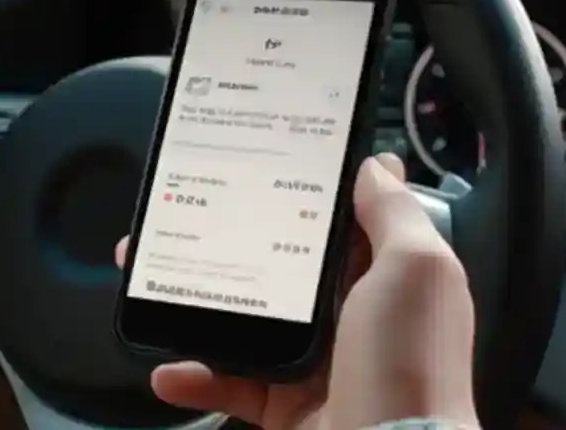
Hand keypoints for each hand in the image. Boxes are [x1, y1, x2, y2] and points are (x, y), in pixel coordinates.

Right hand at [116, 154, 478, 429]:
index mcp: (383, 274)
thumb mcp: (416, 267)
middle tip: (181, 213)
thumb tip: (376, 163)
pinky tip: (166, 368)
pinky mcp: (283, 406)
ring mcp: (314, 363)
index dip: (302, 189)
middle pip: (279, 263)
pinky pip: (229, 384)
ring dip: (194, 300)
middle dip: (230, 238)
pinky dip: (195, 377)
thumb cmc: (410, 358)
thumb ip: (394, 212)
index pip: (339, 220)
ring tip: (148, 276)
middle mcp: (349, 314)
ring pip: (245, 318)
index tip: (255, 160)